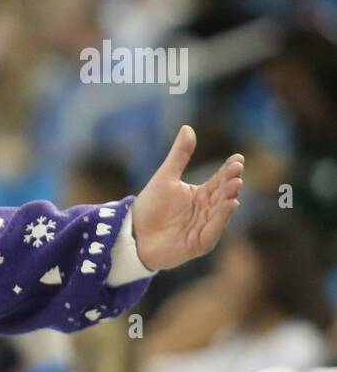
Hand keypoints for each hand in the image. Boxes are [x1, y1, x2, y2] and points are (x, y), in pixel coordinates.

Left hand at [131, 125, 244, 270]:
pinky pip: (213, 231)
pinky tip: (229, 205)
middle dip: (231, 183)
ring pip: (221, 212)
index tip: (237, 158)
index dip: (229, 170)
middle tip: (236, 171)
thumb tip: (188, 128)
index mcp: (202, 195)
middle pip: (223, 194)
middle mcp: (207, 210)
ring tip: (235, 184)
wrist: (134, 233)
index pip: (220, 180)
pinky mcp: (199, 243)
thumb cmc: (151, 207)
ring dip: (229, 198)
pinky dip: (221, 219)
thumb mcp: (165, 177)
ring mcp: (205, 227)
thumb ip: (179, 155)